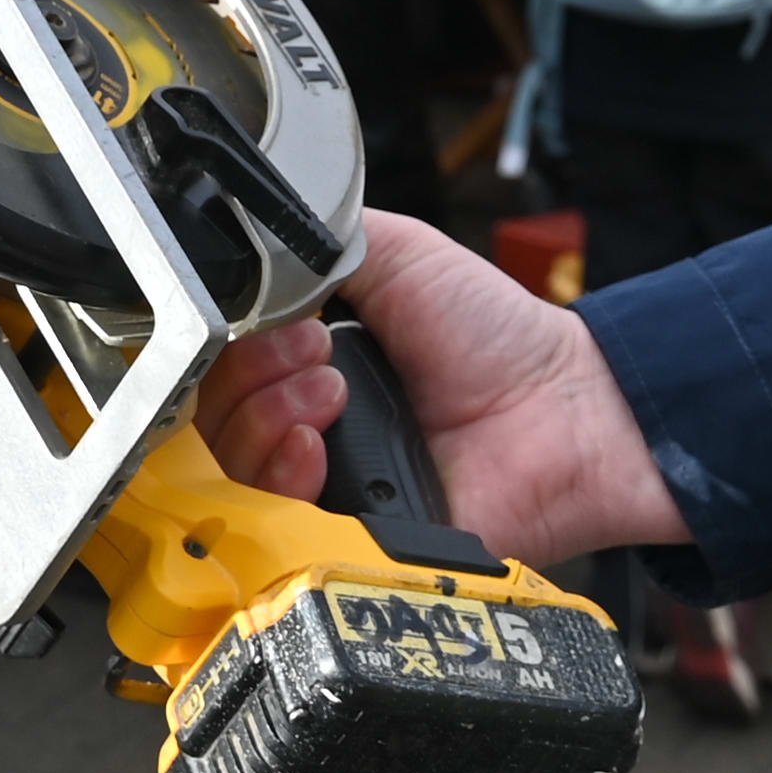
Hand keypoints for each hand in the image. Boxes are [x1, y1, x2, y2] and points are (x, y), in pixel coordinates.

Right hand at [198, 210, 686, 563]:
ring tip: (331, 396)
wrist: (559, 405)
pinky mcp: (340, 538)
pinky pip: (272, 524)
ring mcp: (321, 485)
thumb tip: (252, 233)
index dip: (229, 339)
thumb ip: (318, 241)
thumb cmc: (495, 333)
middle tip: (316, 358)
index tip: (275, 320)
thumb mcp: (399, 255)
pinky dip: (282, 477)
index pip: (221, 361)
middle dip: (249, 376)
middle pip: (212, 417)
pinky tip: (317, 446)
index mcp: (307, 362)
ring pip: (230, 469)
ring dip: (267, 418)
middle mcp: (304, 426)